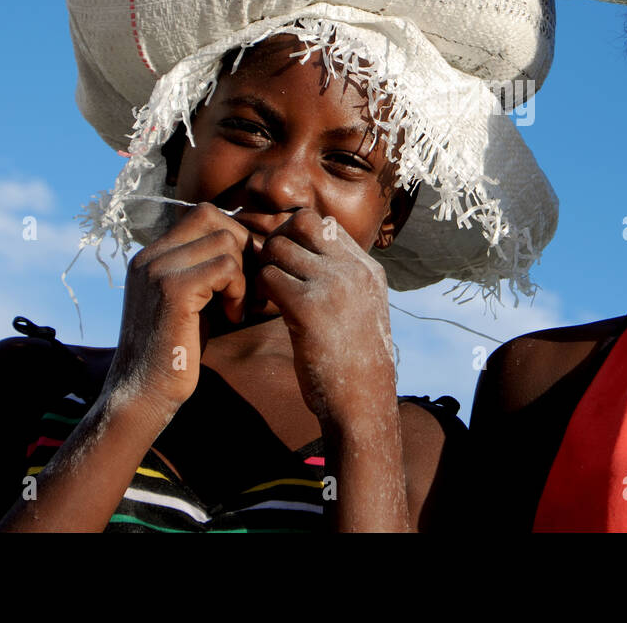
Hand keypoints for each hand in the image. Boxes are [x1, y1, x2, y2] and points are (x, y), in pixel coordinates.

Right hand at [103, 202, 252, 424]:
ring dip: (244, 274)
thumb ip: (205, 269)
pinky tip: (233, 317)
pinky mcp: (173, 290)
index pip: (202, 214)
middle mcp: (149, 256)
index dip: (232, 237)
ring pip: (225, 241)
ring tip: (238, 307)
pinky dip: (239, 290)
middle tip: (247, 287)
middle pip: (213, 217)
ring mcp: (158, 270)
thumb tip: (246, 241)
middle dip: (242, 248)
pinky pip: (226, 267)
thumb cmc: (175, 352)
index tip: (243, 273)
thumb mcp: (190, 300)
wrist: (142, 395)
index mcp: (150, 256)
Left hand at [252, 208, 397, 430]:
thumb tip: (311, 253)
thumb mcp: (362, 311)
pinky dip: (258, 289)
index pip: (325, 224)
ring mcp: (333, 285)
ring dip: (264, 266)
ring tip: (264, 292)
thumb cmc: (355, 363)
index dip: (298, 237)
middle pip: (301, 223)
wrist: (362, 403)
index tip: (286, 262)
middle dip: (278, 241)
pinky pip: (268, 276)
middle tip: (269, 270)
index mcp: (368, 270)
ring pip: (279, 246)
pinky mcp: (309, 307)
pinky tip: (260, 309)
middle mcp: (354, 270)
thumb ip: (342, 281)